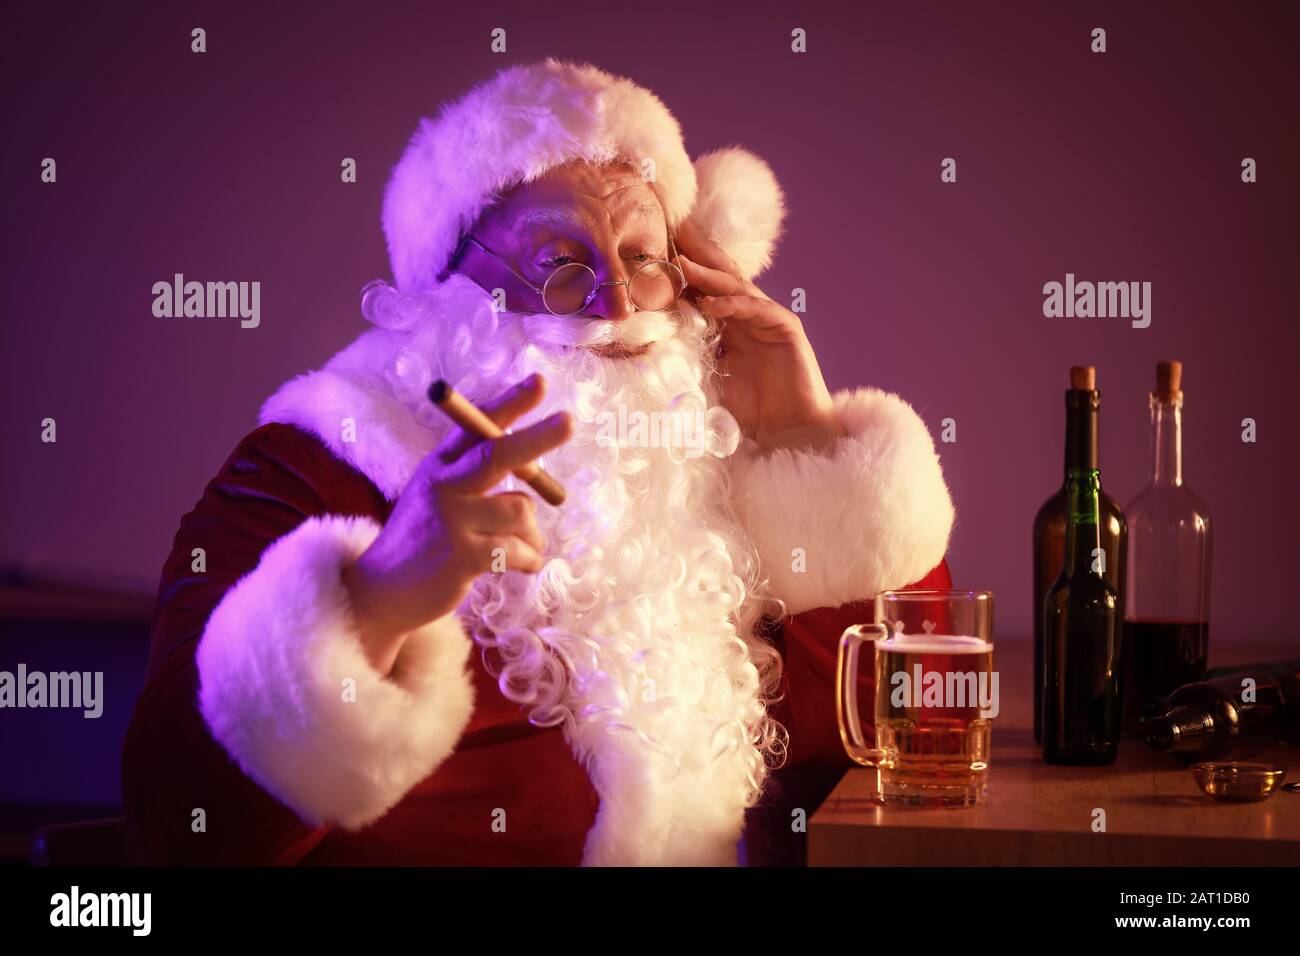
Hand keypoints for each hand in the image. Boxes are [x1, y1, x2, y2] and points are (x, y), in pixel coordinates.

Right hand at [342, 374, 572, 674]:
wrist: (383, 591)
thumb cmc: (423, 540)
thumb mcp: (439, 497)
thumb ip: (476, 479)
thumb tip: (536, 473)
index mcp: (439, 465)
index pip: (476, 426)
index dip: (510, 403)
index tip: (540, 382)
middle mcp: (442, 486)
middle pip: (497, 454)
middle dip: (537, 437)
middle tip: (570, 421)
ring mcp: (451, 521)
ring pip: (521, 510)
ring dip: (532, 533)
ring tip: (520, 547)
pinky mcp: (461, 556)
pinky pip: (519, 550)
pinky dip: (529, 559)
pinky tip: (519, 565)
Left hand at [673, 217, 844, 452]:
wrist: (789, 433)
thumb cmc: (750, 413)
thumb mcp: (709, 378)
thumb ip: (689, 355)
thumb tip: (651, 345)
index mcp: (730, 325)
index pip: (704, 289)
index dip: (683, 270)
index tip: (655, 250)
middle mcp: (749, 316)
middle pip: (721, 276)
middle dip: (697, 253)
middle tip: (673, 227)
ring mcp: (769, 319)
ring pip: (736, 288)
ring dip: (708, 274)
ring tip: (682, 262)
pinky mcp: (787, 329)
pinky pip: (757, 309)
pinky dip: (734, 303)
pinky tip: (711, 301)